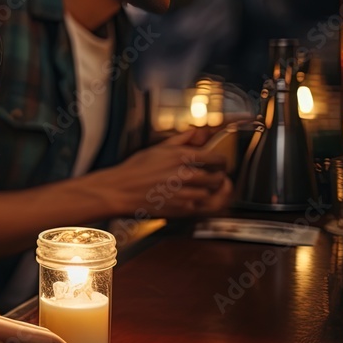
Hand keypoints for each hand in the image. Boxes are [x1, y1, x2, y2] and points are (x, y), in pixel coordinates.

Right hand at [103, 129, 231, 216]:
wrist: (119, 191)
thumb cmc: (134, 170)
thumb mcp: (156, 149)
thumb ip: (180, 140)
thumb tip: (197, 132)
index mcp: (180, 156)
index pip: (216, 159)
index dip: (222, 162)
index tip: (221, 164)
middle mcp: (185, 175)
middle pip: (217, 178)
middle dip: (219, 177)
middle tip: (216, 177)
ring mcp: (184, 194)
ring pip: (212, 194)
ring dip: (212, 192)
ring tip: (208, 189)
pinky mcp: (180, 209)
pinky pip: (202, 207)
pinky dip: (202, 203)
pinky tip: (196, 198)